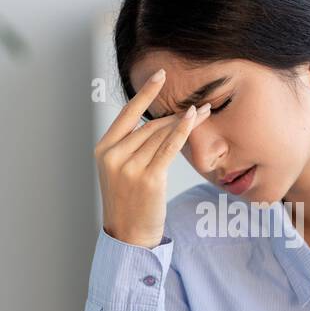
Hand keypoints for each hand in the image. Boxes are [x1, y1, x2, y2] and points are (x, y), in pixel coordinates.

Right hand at [95, 68, 211, 248]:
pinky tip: (194, 117)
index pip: (127, 114)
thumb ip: (133, 146)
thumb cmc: (130, 203)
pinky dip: (183, 130)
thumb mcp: (122, 171)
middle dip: (176, 113)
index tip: (160, 74)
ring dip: (185, 121)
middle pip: (150, 125)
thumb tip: (160, 122)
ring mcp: (129, 167)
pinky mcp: (149, 178)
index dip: (145, 93)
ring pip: (161, 135)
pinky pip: (169, 147)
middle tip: (199, 103)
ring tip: (205, 111)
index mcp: (104, 149)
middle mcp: (114, 156)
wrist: (129, 236)